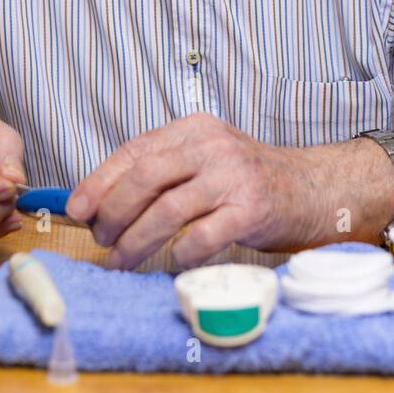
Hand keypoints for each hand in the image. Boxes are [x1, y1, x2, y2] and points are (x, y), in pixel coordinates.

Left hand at [66, 112, 323, 268]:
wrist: (315, 190)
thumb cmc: (250, 183)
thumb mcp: (206, 161)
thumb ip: (164, 172)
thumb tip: (102, 204)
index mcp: (194, 130)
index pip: (135, 151)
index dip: (100, 181)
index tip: (78, 209)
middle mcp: (212, 146)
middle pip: (145, 176)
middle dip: (113, 212)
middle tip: (101, 239)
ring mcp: (234, 176)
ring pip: (168, 209)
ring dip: (136, 240)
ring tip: (120, 261)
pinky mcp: (252, 209)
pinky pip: (204, 235)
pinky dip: (180, 252)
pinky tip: (172, 262)